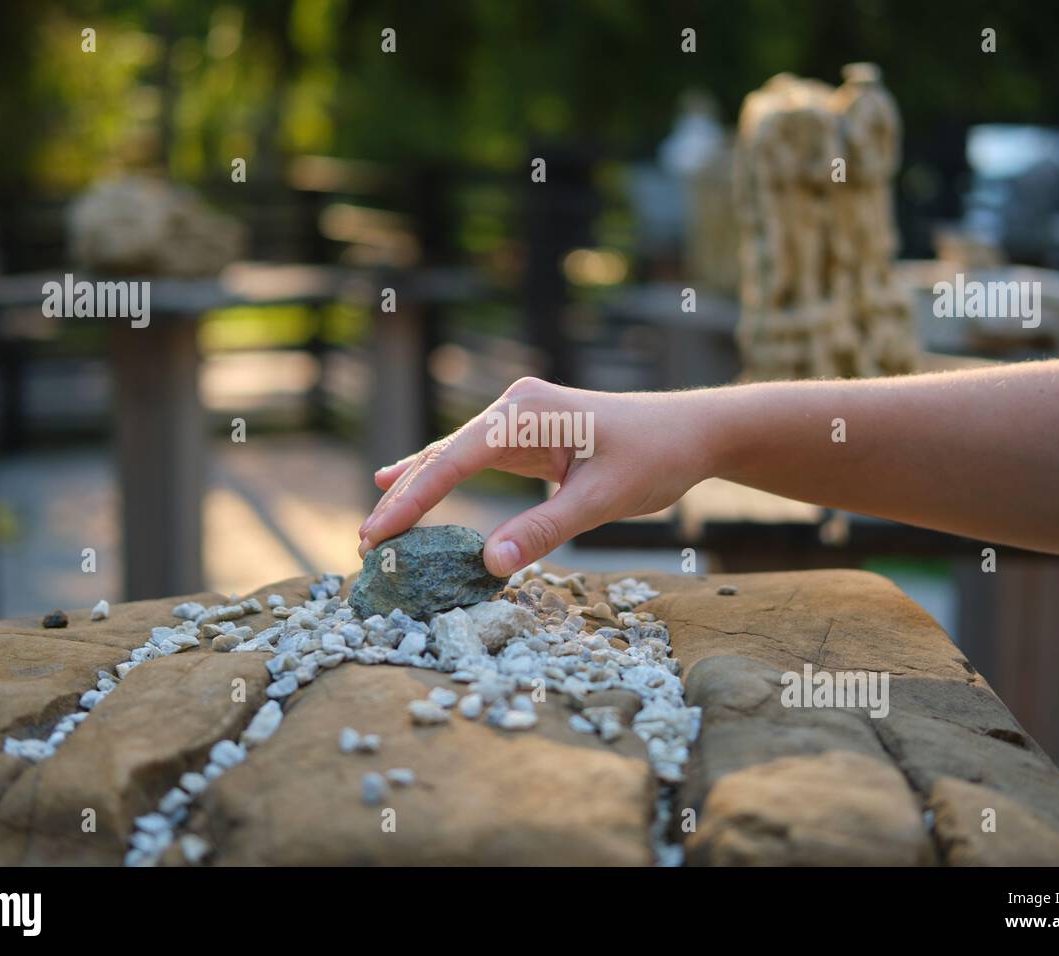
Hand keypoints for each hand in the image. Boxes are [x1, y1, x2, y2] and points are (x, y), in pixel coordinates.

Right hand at [358, 377, 714, 575]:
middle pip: (444, 455)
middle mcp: (515, 407)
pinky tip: (404, 482)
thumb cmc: (654, 459)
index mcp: (527, 413)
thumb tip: (488, 565)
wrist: (692, 432)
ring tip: (377, 527)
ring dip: (417, 490)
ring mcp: (519, 417)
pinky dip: (443, 478)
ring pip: (453, 455)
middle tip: (366, 544)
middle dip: (405, 499)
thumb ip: (544, 531)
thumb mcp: (600, 501)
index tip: (378, 535)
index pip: (453, 460)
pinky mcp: (528, 432)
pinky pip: (474, 458)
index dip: (412, 501)